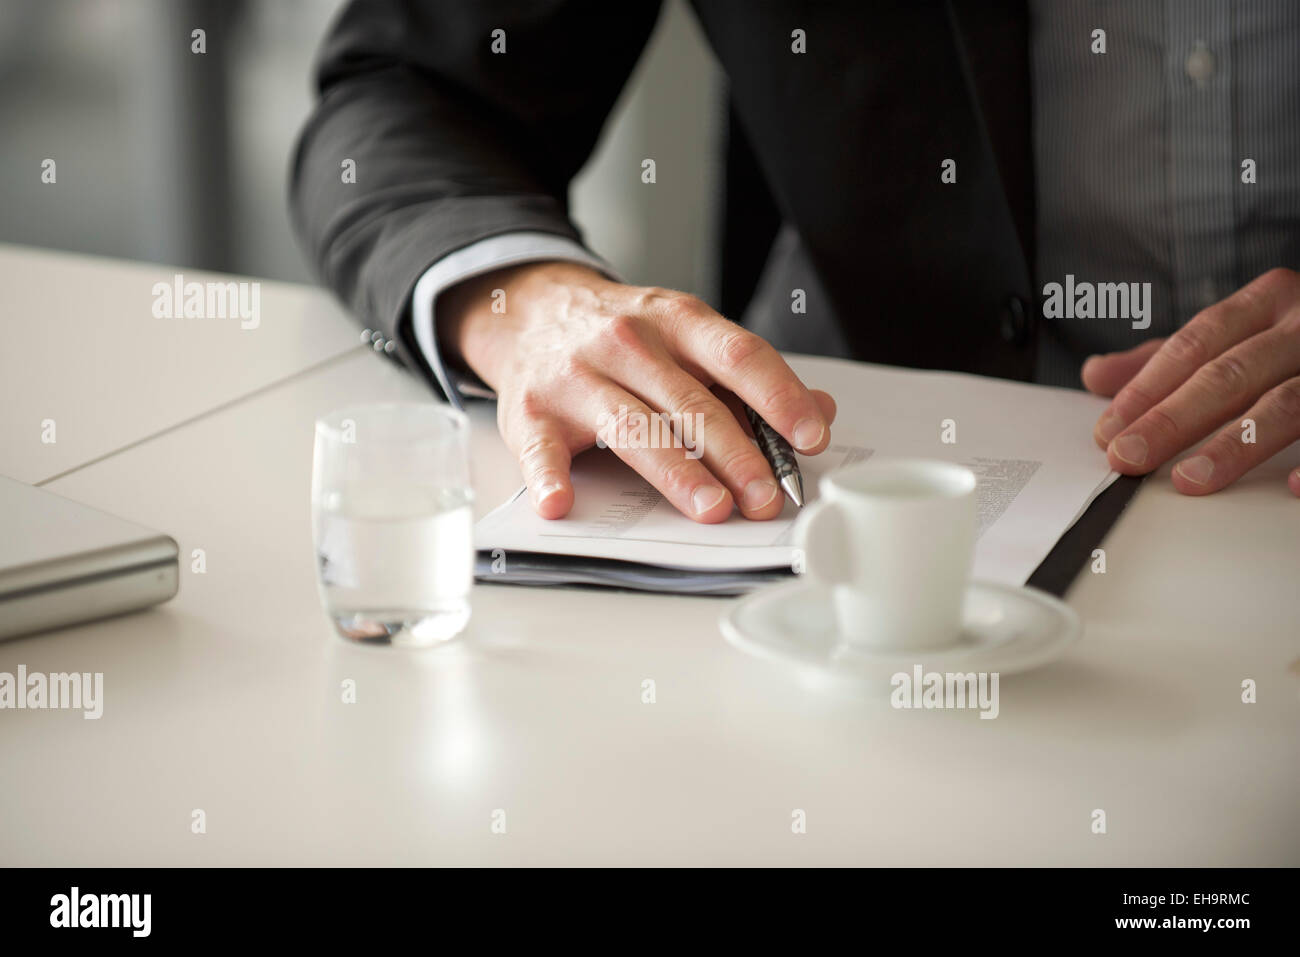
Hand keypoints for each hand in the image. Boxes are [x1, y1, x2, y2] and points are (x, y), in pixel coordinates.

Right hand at [437, 261, 836, 521]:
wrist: (530, 312)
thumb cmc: (622, 337)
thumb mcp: (686, 337)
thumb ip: (747, 378)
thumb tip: (819, 410)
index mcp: (675, 320)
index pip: (738, 355)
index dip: (779, 397)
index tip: (811, 438)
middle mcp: (627, 341)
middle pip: (690, 402)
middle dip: (736, 454)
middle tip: (766, 498)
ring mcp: (576, 375)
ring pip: (634, 427)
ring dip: (676, 471)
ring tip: (711, 508)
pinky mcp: (531, 411)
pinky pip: (541, 449)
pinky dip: (550, 477)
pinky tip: (562, 504)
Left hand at [1081, 268, 1299, 497]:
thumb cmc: (1294, 342)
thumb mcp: (1232, 337)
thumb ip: (1165, 359)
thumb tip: (1096, 376)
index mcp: (1268, 301)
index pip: (1194, 343)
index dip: (1148, 388)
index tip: (1108, 429)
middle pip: (1231, 374)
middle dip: (1174, 419)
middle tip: (1128, 457)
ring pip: (1287, 404)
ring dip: (1235, 446)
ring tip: (1189, 480)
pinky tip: (1291, 487)